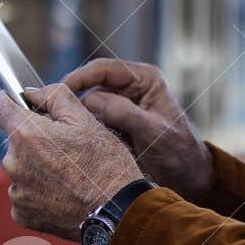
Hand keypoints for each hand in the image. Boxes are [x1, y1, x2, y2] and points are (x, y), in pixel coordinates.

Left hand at [0, 84, 144, 240]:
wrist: (117, 211)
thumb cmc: (106, 164)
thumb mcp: (86, 119)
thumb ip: (54, 96)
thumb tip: (31, 93)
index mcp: (27, 134)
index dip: (9, 102)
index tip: (23, 108)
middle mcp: (14, 162)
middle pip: (14, 140)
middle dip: (33, 140)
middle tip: (65, 150)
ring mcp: (16, 191)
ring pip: (20, 168)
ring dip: (37, 167)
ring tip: (68, 176)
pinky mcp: (21, 213)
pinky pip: (24, 194)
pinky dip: (39, 192)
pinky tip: (63, 194)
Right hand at [62, 60, 213, 201]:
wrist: (188, 177)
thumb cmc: (179, 152)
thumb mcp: (153, 132)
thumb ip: (125, 113)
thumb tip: (91, 99)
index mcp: (145, 79)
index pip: (105, 68)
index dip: (81, 76)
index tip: (62, 88)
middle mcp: (131, 88)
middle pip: (92, 85)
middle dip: (75, 98)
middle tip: (57, 115)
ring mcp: (122, 106)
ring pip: (89, 104)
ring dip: (79, 117)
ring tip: (66, 130)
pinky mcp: (115, 124)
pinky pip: (93, 121)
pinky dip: (85, 129)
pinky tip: (77, 139)